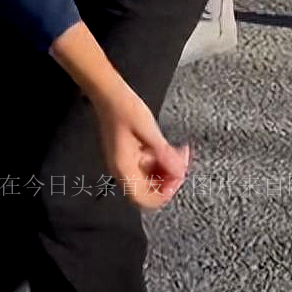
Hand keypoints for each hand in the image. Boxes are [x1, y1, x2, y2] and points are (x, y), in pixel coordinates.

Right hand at [92, 85, 189, 210]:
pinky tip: (170, 149)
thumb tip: (180, 172)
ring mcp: (125, 163)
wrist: (109, 92)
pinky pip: (147, 166)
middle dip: (168, 180)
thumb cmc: (124, 108)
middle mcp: (122, 170)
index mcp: (123, 168)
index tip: (178, 178)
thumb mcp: (148, 129)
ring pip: (150, 178)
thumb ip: (165, 153)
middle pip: (149, 191)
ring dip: (167, 170)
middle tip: (182, 164)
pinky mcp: (129, 154)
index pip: (144, 200)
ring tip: (180, 154)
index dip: (164, 194)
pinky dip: (161, 161)